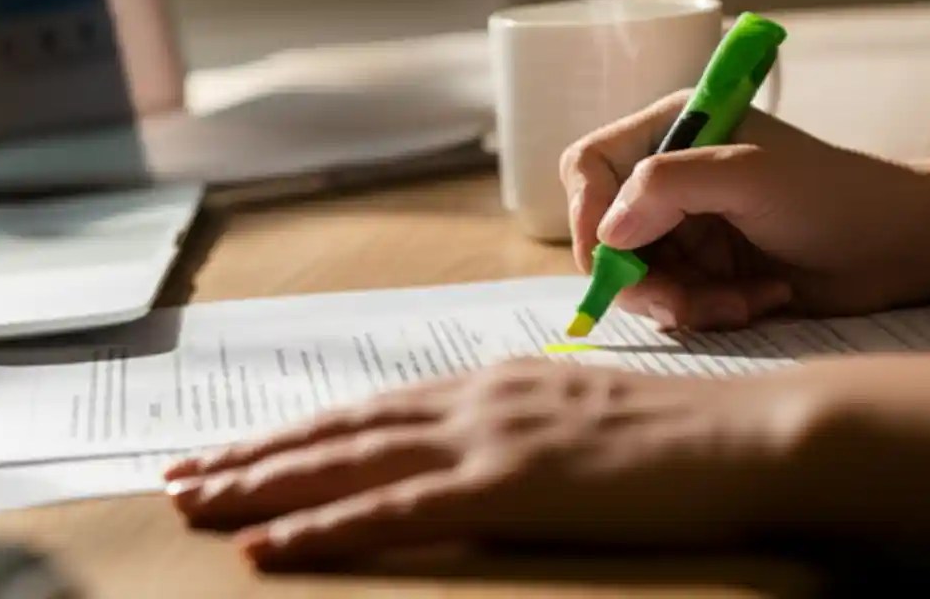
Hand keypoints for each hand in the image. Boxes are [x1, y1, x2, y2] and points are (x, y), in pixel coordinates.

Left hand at [164, 359, 811, 568]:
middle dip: (253, 454)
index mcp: (486, 383)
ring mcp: (485, 438)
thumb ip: (513, 431)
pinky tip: (269, 545)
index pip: (367, 410)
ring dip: (262, 485)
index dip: (295, 432)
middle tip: (181, 476)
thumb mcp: (575, 422)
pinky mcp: (507, 486)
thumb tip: (468, 453)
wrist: (748, 436)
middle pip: (337, 429)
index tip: (236, 450)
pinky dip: (322, 528)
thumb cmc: (675, 438)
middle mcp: (470, 399)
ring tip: (195, 504)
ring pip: (346, 461)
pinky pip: (393, 510)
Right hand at [560, 91, 929, 329]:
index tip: (610, 256)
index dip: (586, 211)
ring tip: (741, 301)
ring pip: (634, 278)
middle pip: (603, 235)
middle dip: (641, 276)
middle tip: (682, 301)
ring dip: (682, 300)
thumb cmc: (833, 196)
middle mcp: (665, 178)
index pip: (590, 165)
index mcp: (670, 131)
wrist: (897, 248)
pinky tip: (754, 302)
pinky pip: (668, 304)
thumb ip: (668, 185)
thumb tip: (607, 233)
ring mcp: (680, 228)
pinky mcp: (699, 272)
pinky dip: (705, 312)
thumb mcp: (749, 175)